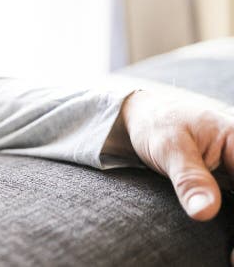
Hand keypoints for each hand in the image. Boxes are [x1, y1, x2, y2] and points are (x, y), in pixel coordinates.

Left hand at [113, 88, 233, 261]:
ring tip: (227, 257)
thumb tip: (205, 212)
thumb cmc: (155, 123)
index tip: (233, 252)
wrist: (141, 114)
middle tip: (229, 258)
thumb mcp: (168, 147)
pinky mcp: (230, 180)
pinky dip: (230, 223)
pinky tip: (226, 249)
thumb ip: (189, 179)